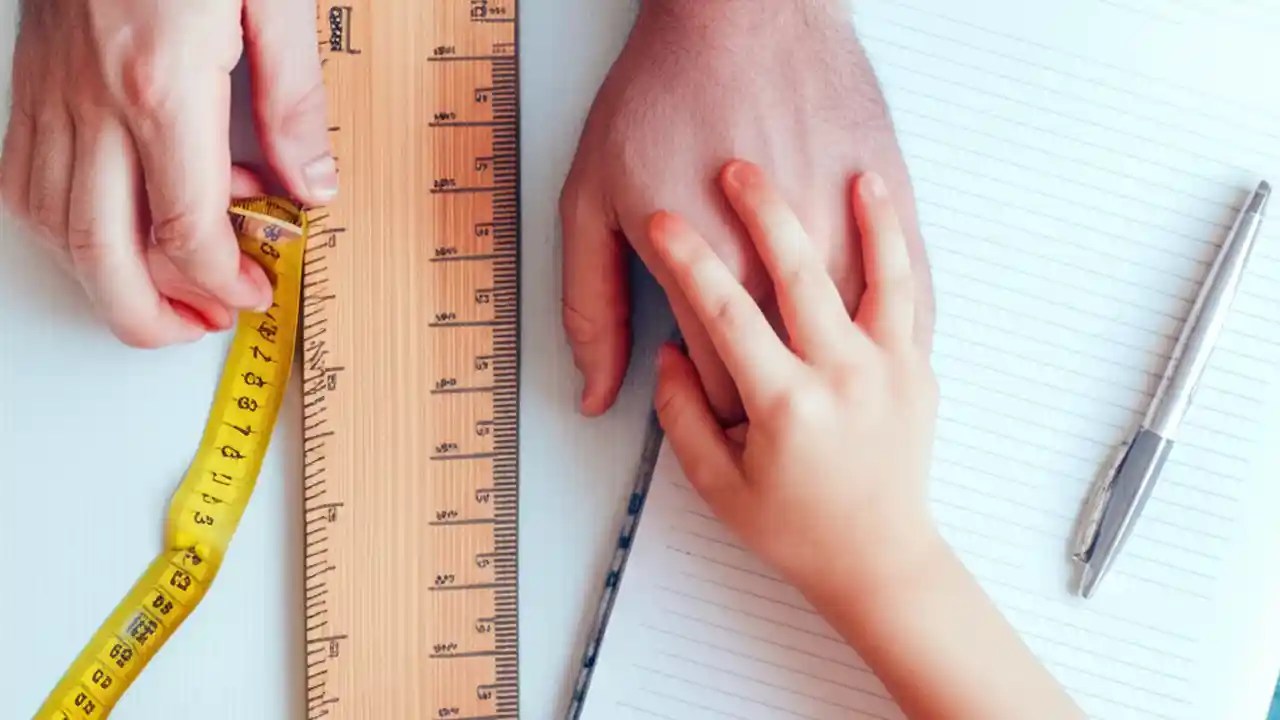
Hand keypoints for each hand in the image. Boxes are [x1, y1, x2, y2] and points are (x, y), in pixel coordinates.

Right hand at [0, 0, 334, 346]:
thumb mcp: (273, 0)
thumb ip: (294, 102)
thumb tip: (312, 187)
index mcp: (161, 86)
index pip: (187, 226)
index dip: (222, 279)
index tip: (252, 291)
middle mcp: (94, 101)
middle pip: (102, 251)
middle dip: (153, 312)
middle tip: (202, 324)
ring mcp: (52, 94)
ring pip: (53, 225)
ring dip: (108, 280)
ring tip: (164, 294)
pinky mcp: (34, 84)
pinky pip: (25, 181)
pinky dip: (60, 229)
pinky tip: (105, 234)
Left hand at [560, 0, 931, 420]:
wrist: (744, 12)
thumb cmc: (664, 97)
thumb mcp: (591, 205)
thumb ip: (592, 309)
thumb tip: (596, 392)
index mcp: (716, 279)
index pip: (727, 395)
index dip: (720, 414)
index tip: (719, 404)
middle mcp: (790, 270)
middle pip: (793, 379)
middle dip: (774, 400)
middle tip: (766, 390)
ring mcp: (850, 236)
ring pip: (855, 344)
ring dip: (835, 367)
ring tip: (816, 368)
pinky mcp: (891, 204)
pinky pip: (911, 293)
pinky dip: (889, 326)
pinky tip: (872, 339)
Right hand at [652, 160, 937, 589]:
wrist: (880, 558)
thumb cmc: (797, 530)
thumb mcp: (717, 486)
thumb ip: (682, 415)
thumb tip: (670, 354)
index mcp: (786, 404)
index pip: (724, 312)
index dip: (688, 259)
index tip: (664, 223)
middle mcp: (843, 376)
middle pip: (799, 271)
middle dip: (764, 211)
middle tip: (738, 167)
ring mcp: (888, 368)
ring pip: (877, 272)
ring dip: (865, 216)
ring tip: (850, 168)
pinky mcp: (916, 369)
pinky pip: (909, 294)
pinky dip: (897, 248)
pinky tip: (883, 208)